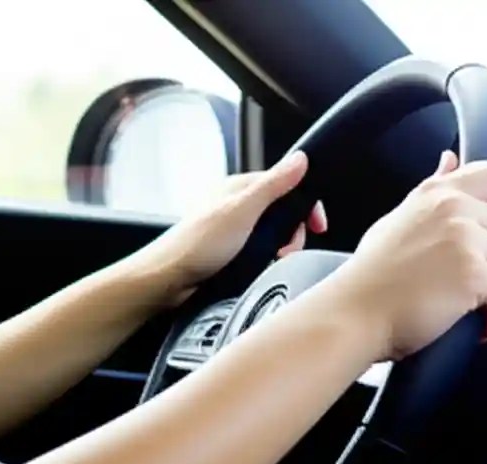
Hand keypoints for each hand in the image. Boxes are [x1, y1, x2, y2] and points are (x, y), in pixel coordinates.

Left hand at [140, 151, 327, 306]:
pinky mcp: (234, 251)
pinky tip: (262, 267)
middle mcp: (239, 206)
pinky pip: (264, 252)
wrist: (168, 280)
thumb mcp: (242, 211)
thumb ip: (273, 185)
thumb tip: (300, 159)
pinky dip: (269, 260)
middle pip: (285, 212)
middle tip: (287, 250)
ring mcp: (237, 229)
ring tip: (273, 261)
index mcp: (241, 188)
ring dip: (282, 249)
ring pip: (276, 235)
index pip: (288, 186)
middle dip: (294, 233)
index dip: (306, 205)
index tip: (318, 225)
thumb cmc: (197, 245)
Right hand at [328, 150, 486, 360]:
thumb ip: (435, 187)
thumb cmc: (375, 276)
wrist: (355, 313)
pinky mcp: (471, 273)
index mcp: (442, 191)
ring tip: (472, 306)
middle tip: (482, 284)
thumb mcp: (403, 215)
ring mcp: (465, 238)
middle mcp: (455, 207)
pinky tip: (474, 323)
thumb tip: (452, 160)